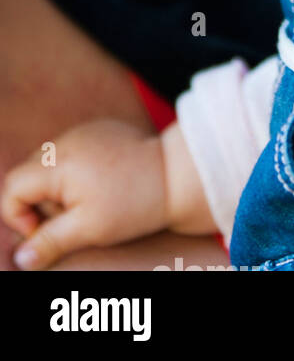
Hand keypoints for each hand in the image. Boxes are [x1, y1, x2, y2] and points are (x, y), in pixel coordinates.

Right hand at [0, 119, 169, 269]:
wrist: (178, 174)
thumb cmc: (136, 202)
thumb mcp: (88, 229)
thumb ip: (48, 242)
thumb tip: (20, 260)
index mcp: (60, 161)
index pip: (12, 187)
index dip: (19, 216)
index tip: (46, 230)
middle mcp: (68, 140)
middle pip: (29, 176)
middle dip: (41, 203)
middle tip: (72, 217)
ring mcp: (85, 132)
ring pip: (49, 166)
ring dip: (59, 190)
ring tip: (91, 201)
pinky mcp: (100, 131)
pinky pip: (72, 154)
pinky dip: (76, 173)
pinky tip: (101, 185)